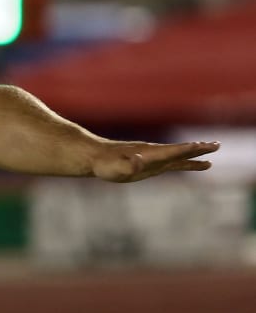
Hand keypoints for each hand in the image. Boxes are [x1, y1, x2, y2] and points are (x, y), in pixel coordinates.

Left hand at [92, 141, 218, 182]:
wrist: (95, 158)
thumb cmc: (104, 164)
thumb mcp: (114, 167)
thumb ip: (129, 165)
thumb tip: (139, 160)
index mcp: (149, 153)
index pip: (172, 151)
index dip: (188, 149)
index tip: (203, 145)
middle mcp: (154, 153)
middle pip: (180, 150)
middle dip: (198, 149)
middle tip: (216, 145)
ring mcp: (154, 158)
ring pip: (179, 156)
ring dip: (196, 154)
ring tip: (213, 151)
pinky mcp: (151, 165)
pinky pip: (173, 163)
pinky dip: (187, 162)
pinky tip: (198, 164)